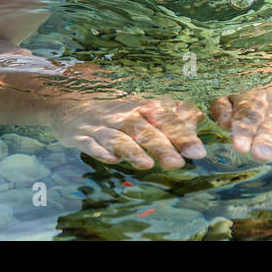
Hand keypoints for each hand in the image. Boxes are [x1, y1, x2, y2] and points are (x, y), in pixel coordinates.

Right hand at [52, 96, 206, 169]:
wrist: (72, 107)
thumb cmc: (118, 113)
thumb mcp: (146, 110)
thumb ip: (173, 115)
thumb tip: (199, 118)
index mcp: (143, 109)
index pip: (167, 121)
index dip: (183, 135)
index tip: (198, 152)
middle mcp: (124, 116)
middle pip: (145, 130)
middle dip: (162, 146)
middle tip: (179, 163)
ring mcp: (103, 127)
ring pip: (119, 138)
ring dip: (133, 151)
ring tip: (147, 164)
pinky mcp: (82, 137)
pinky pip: (91, 144)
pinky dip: (100, 151)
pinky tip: (111, 160)